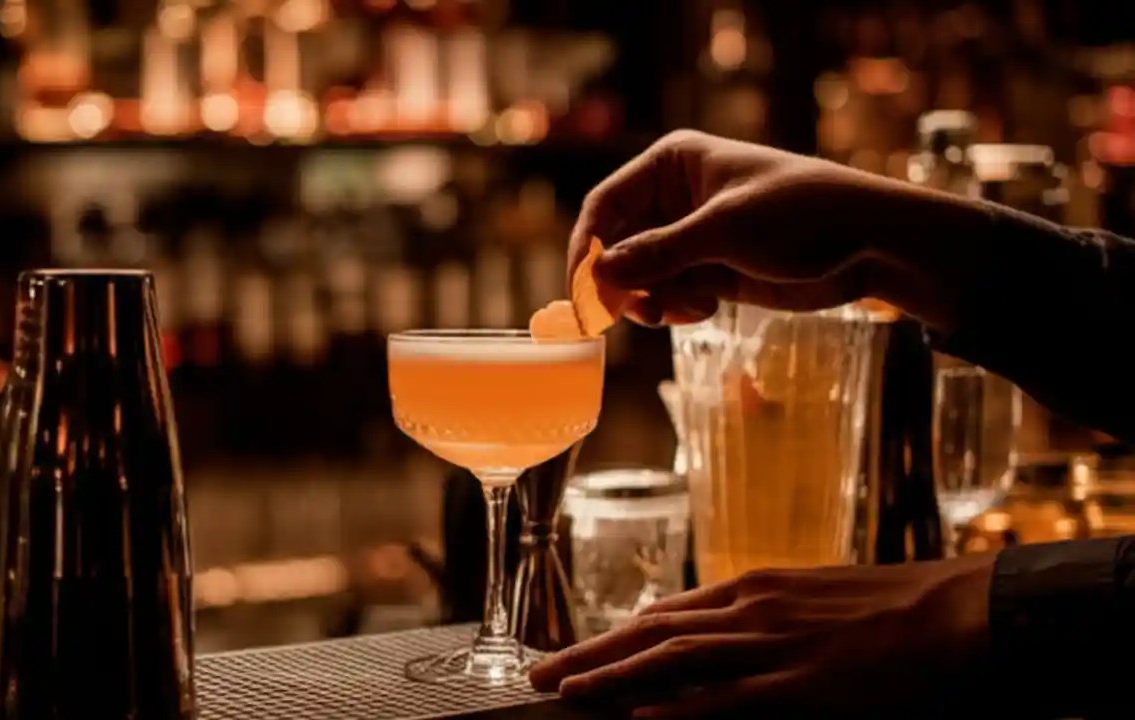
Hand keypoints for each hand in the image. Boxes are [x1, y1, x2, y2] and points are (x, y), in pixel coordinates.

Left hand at [529, 554, 995, 717]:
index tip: (577, 651)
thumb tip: (719, 626)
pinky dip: (678, 708)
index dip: (615, 634)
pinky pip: (727, 699)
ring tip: (565, 693)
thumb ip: (763, 611)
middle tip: (542, 675)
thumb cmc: (895, 606)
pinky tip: (638, 719)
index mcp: (755, 587)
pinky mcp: (803, 687)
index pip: (665, 612)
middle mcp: (751, 608)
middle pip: (651, 631)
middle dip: (591, 654)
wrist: (962, 614)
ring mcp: (773, 646)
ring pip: (672, 660)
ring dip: (612, 677)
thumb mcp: (816, 595)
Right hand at [569, 130, 976, 329]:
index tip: (583, 291)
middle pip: (618, 245)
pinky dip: (676, 308)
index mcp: (672, 164)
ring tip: (681, 310)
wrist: (870, 243)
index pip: (605, 205)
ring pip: (640, 276)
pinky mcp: (711, 269)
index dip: (588, 248)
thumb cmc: (803, 213)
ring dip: (651, 299)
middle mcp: (675, 198)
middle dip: (621, 282)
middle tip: (623, 317)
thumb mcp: (725, 230)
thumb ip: (659, 253)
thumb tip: (599, 276)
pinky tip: (706, 309)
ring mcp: (692, 236)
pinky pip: (669, 293)